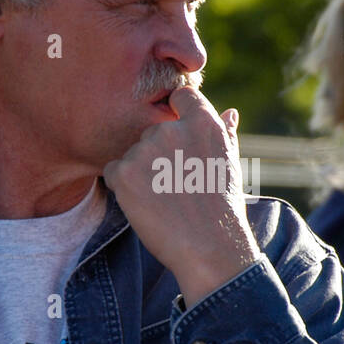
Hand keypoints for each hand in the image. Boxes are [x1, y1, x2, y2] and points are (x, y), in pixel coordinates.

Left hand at [103, 86, 261, 308]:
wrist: (209, 248)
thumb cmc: (223, 208)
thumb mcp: (230, 165)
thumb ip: (224, 133)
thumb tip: (230, 113)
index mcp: (202, 122)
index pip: (180, 96)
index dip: (177, 113)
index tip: (180, 141)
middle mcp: (171, 129)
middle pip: (152, 131)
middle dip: (158, 154)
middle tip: (176, 186)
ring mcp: (144, 150)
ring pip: (133, 153)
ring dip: (141, 172)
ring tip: (164, 199)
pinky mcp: (123, 172)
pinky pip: (114, 171)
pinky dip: (124, 186)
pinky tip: (146, 204)